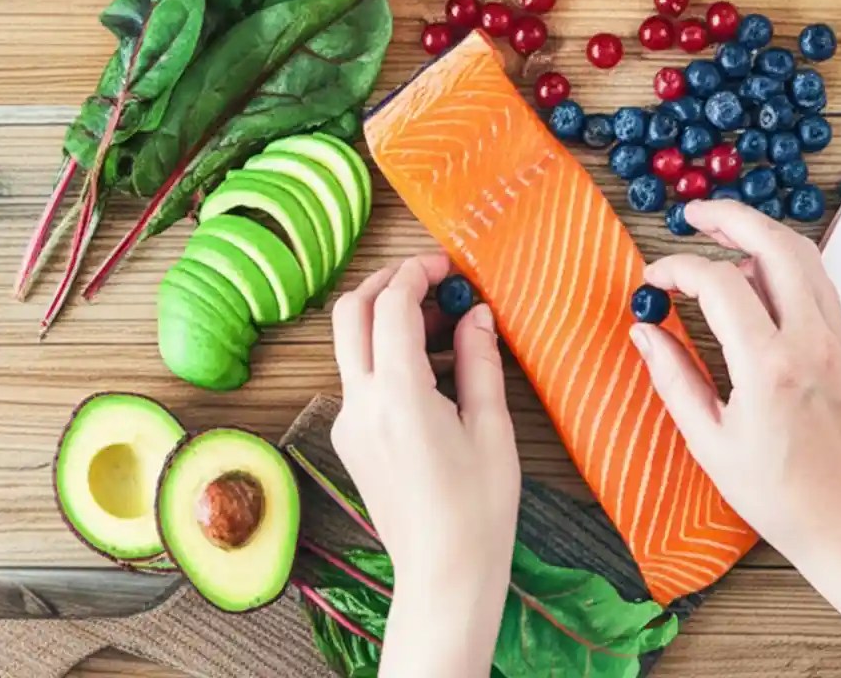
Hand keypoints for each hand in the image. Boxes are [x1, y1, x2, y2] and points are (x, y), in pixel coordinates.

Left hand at [329, 254, 517, 676]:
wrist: (443, 573)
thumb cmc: (479, 508)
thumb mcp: (492, 428)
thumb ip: (479, 361)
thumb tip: (475, 314)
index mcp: (399, 396)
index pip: (393, 306)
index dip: (418, 273)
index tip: (448, 266)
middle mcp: (361, 404)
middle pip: (350, 313)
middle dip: (387, 283)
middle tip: (431, 279)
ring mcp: (349, 423)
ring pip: (351, 345)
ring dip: (386, 318)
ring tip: (441, 324)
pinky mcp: (351, 440)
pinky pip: (360, 378)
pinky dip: (387, 355)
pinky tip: (431, 370)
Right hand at [630, 202, 840, 677]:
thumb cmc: (780, 496)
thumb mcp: (709, 443)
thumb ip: (674, 379)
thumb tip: (645, 332)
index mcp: (769, 367)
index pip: (719, 283)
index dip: (678, 269)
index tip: (654, 280)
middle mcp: (810, 341)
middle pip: (773, 244)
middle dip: (729, 217)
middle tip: (692, 215)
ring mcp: (835, 340)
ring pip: (804, 255)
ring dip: (761, 233)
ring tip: (722, 234)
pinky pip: (818, 282)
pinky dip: (786, 261)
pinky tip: (758, 273)